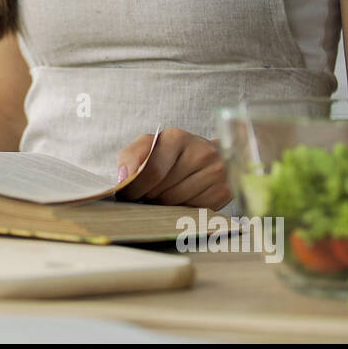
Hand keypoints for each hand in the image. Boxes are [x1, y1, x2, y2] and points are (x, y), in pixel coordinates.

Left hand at [114, 128, 230, 210]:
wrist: (211, 157)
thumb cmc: (172, 154)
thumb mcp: (150, 146)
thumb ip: (131, 156)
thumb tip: (124, 178)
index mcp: (177, 138)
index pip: (153, 170)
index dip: (136, 187)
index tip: (127, 194)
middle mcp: (201, 152)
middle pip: (163, 190)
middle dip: (148, 196)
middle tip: (146, 194)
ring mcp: (216, 173)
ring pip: (176, 203)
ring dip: (162, 205)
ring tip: (162, 195)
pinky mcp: (223, 192)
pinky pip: (191, 211)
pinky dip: (180, 209)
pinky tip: (180, 199)